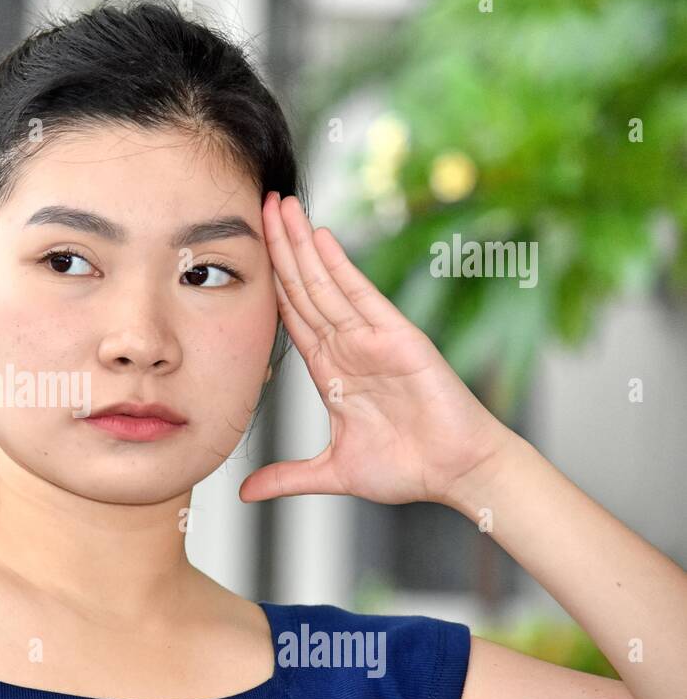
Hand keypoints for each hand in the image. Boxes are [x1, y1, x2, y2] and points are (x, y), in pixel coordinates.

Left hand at [239, 192, 514, 507]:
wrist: (456, 473)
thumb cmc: (407, 469)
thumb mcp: (332, 474)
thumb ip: (287, 477)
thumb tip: (244, 493)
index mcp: (330, 371)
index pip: (289, 316)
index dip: (266, 283)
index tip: (242, 253)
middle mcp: (347, 347)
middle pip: (302, 288)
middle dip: (278, 248)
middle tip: (255, 205)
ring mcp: (371, 338)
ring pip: (325, 283)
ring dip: (301, 245)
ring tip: (278, 207)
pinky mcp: (398, 337)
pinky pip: (362, 295)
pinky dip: (340, 265)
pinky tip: (320, 237)